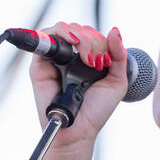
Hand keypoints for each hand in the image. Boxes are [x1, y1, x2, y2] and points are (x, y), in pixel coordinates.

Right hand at [30, 21, 127, 159]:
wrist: (79, 131)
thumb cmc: (95, 111)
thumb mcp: (116, 81)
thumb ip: (119, 56)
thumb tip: (114, 30)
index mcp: (85, 58)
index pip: (91, 34)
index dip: (101, 40)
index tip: (106, 62)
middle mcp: (69, 56)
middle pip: (79, 29)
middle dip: (93, 41)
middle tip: (96, 63)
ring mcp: (54, 59)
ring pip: (64, 29)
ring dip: (81, 38)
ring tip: (88, 59)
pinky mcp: (40, 63)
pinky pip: (45, 36)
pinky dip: (62, 33)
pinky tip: (75, 43)